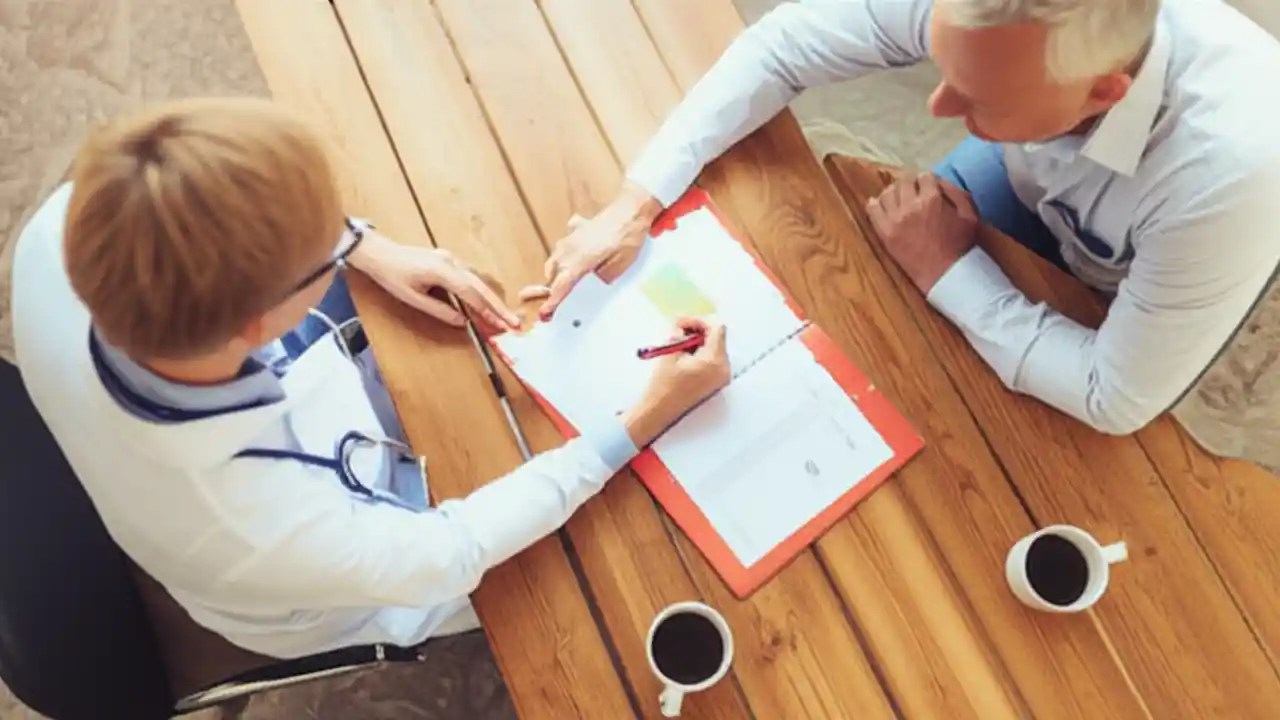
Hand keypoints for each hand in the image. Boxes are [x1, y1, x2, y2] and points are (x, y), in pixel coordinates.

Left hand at [351, 231, 519, 330]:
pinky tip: (486, 302)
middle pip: (481, 287)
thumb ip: (439, 310)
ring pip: (478, 281)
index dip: (489, 312)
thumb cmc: (392, 275)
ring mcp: (451, 259)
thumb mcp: (412, 298)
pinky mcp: (448, 260)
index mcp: (443, 271)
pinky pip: (470, 277)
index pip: (472, 295)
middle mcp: (451, 262)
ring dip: (492, 299)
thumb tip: (462, 322)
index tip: (503, 325)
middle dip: (498, 307)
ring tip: (504, 316)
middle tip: (514, 323)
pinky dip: (480, 291)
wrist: (378, 252)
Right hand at [527, 183, 662, 319]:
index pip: (561, 285)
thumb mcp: (620, 266)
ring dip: (557, 269)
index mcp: (579, 261)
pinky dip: (567, 249)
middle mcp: (569, 249)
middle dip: (552, 287)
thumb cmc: (627, 237)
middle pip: (554, 273)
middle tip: (555, 299)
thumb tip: (593, 287)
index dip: (553, 301)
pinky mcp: (579, 227)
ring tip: (563, 279)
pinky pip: (567, 241)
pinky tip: (575, 251)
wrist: (632, 209)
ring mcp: (572, 236)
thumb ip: (603, 279)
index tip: (545, 313)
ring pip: (556, 257)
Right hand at [622, 319, 730, 446]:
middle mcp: (724, 369)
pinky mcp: (715, 382)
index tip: (683, 323)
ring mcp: (721, 377)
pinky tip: (684, 355)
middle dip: (698, 330)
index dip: (699, 321)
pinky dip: (700, 352)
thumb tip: (682, 323)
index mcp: (715, 361)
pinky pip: (713, 359)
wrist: (659, 412)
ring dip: (698, 341)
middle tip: (678, 329)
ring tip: (678, 344)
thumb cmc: (663, 386)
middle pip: (717, 338)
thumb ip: (679, 333)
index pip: (716, 329)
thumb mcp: (670, 353)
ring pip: (715, 347)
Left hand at [866, 173, 978, 293]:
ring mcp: (894, 219)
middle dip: (910, 182)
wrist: (945, 274)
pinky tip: (878, 204)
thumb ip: (955, 192)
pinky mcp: (884, 233)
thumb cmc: (961, 244)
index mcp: (932, 199)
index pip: (924, 176)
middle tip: (912, 189)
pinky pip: (872, 211)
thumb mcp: (970, 214)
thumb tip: (938, 180)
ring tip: (898, 198)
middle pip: (903, 181)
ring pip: (886, 193)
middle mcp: (910, 205)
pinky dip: (874, 204)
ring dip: (893, 192)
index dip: (927, 180)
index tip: (927, 185)